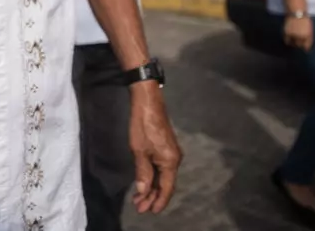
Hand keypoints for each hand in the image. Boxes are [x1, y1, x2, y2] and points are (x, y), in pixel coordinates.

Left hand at [129, 83, 182, 213]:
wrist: (148, 103)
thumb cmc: (143, 126)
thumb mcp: (139, 150)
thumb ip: (142, 172)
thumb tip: (142, 191)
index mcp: (171, 162)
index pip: (166, 188)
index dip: (158, 201)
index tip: (149, 211)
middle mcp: (175, 159)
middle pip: (165, 184)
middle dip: (152, 196)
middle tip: (139, 207)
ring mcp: (171, 153)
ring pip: (162, 176)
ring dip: (151, 187)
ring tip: (139, 198)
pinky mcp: (166, 148)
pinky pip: (161, 168)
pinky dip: (152, 176)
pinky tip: (144, 181)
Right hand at [283, 16, 312, 50]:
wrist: (297, 13)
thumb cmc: (305, 19)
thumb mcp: (309, 29)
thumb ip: (308, 36)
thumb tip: (305, 43)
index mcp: (308, 36)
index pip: (307, 45)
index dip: (306, 48)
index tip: (305, 49)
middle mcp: (301, 37)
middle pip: (299, 45)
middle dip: (299, 45)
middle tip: (298, 44)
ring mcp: (293, 35)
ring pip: (292, 43)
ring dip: (293, 43)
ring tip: (293, 42)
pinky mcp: (287, 33)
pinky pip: (287, 40)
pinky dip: (287, 41)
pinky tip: (288, 39)